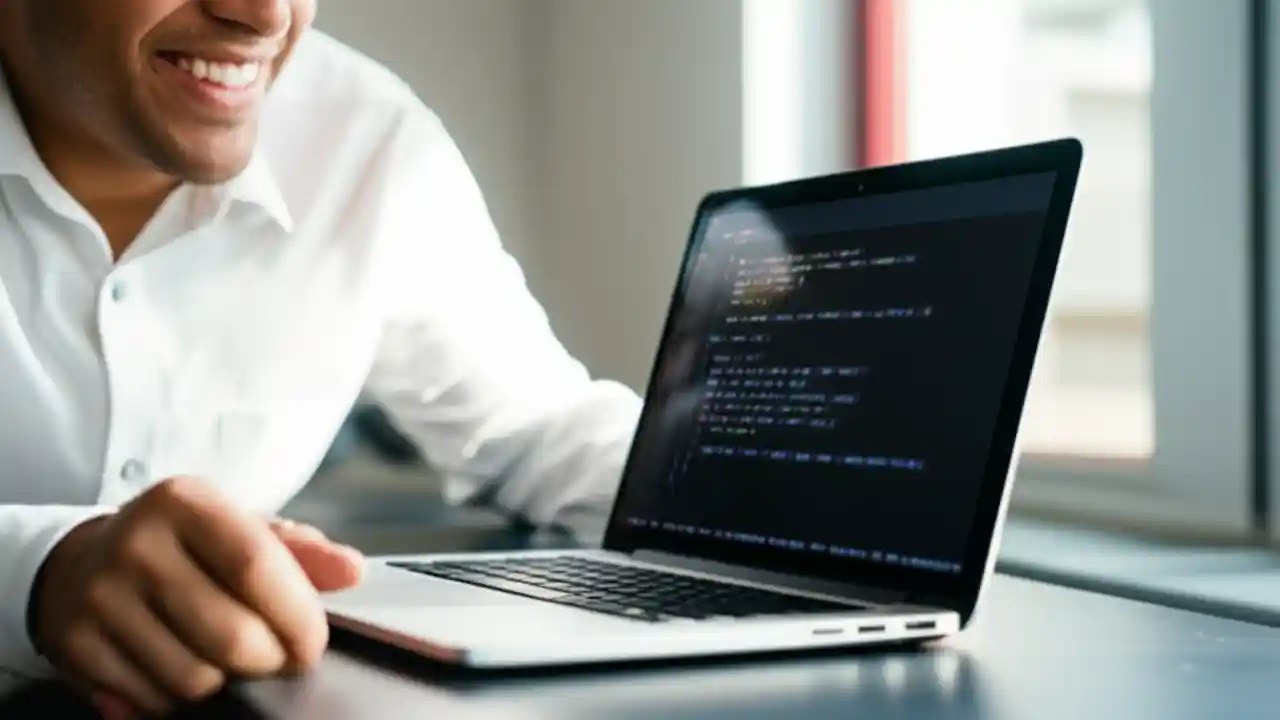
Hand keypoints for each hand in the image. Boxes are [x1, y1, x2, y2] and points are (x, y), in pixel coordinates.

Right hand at [31, 477, 363, 716]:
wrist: (84, 560)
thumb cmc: (185, 547)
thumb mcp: (240, 530)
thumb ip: (301, 551)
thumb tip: (352, 569)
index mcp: (185, 502)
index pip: (256, 566)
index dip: (298, 616)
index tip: (314, 642)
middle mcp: (136, 543)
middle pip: (231, 635)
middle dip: (271, 660)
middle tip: (278, 656)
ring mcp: (99, 595)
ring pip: (195, 678)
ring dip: (227, 682)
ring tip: (226, 656)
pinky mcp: (73, 644)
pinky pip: (153, 700)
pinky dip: (180, 698)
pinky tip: (182, 664)